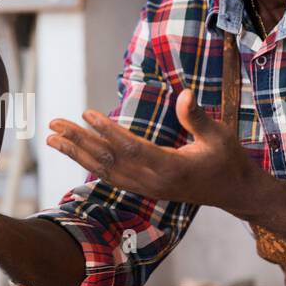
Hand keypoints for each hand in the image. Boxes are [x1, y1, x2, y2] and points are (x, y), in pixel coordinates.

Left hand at [46, 89, 260, 212]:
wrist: (233, 191)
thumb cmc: (227, 159)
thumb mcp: (219, 136)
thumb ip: (198, 118)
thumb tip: (185, 94)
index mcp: (170, 167)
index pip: (130, 148)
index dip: (106, 131)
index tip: (86, 113)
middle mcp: (152, 181)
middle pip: (108, 160)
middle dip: (79, 141)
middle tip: (53, 125)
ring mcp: (146, 188)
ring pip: (104, 170)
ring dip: (77, 153)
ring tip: (52, 138)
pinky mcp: (144, 189)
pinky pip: (111, 177)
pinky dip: (90, 163)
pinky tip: (75, 152)